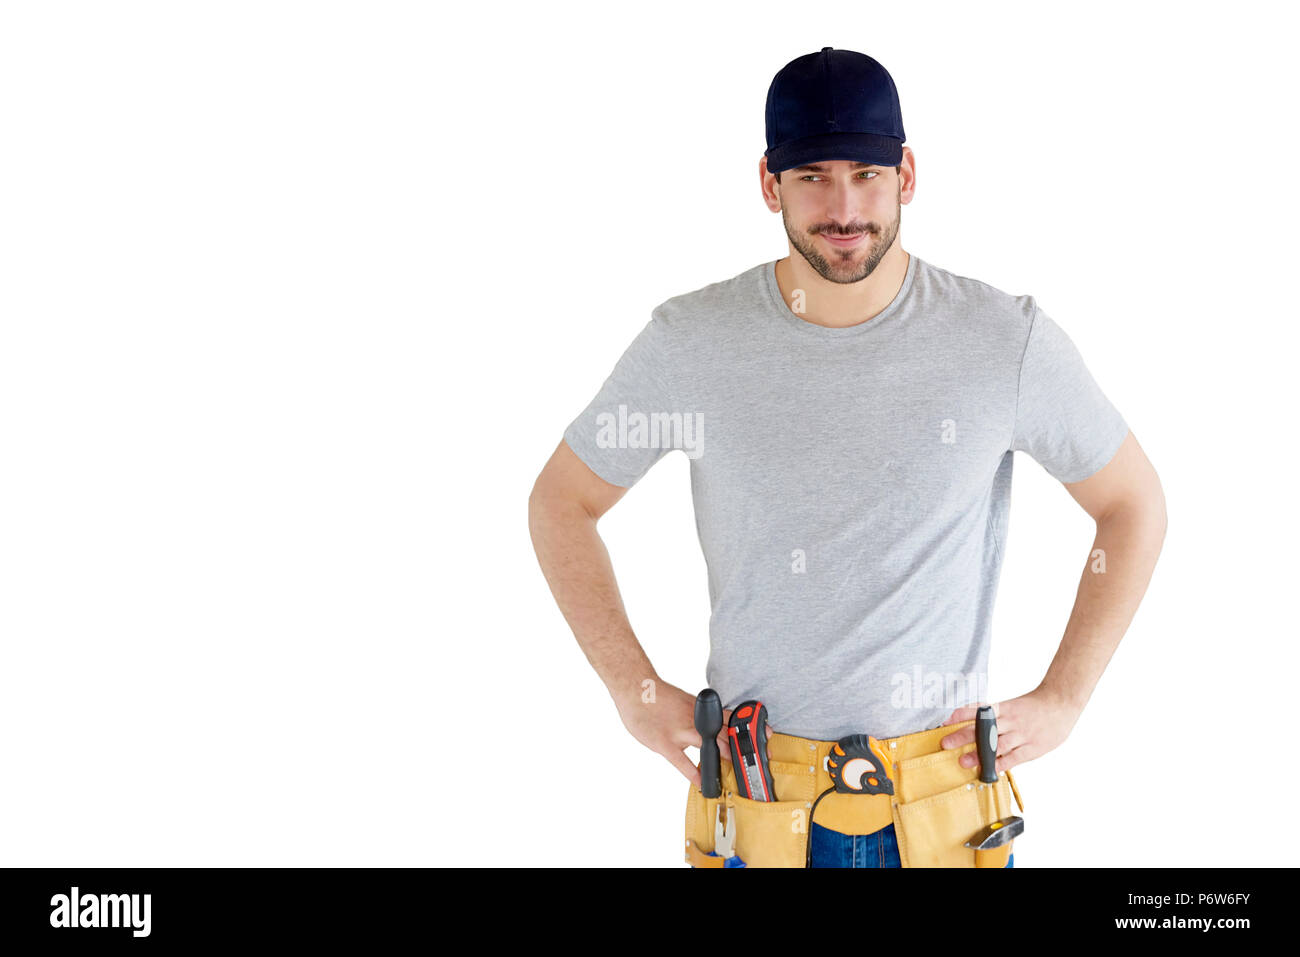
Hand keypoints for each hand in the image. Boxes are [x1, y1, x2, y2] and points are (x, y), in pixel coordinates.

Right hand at [613, 681, 775, 787]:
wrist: (636, 687)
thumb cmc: (656, 696)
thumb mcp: (682, 702)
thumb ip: (695, 716)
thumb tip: (706, 726)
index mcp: (699, 709)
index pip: (729, 717)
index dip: (750, 727)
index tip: (767, 735)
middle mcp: (694, 719)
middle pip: (724, 733)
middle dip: (741, 747)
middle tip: (757, 759)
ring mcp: (680, 731)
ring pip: (708, 745)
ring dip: (724, 758)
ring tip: (736, 772)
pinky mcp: (665, 743)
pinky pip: (681, 762)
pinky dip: (693, 773)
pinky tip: (701, 783)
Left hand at [938, 689, 1081, 772]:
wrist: (1062, 702)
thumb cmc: (1034, 706)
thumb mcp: (1013, 706)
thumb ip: (996, 715)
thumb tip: (972, 721)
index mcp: (1004, 708)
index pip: (979, 709)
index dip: (961, 714)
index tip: (946, 720)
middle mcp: (1010, 720)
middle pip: (983, 728)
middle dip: (962, 736)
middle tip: (946, 743)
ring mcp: (1021, 734)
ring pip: (997, 745)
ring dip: (979, 754)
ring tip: (964, 761)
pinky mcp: (1033, 748)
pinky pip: (1014, 758)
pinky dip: (1001, 765)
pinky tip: (990, 771)